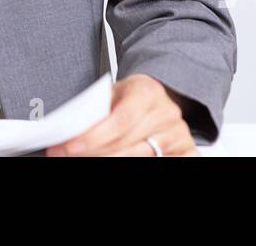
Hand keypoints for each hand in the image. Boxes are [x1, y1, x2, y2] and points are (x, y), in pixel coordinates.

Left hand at [44, 74, 199, 156]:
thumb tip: (69, 128)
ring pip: (142, 156)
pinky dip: (140, 163)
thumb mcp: (112, 93)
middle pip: (128, 142)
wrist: (157, 95)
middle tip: (69, 155)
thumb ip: (97, 108)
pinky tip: (116, 160)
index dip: (94, 137)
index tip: (70, 146)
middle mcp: (166, 113)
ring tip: (87, 158)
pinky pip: (168, 163)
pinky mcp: (186, 149)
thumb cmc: (131, 96)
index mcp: (147, 91)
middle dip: (95, 152)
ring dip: (109, 160)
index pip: (120, 120)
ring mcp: (178, 133)